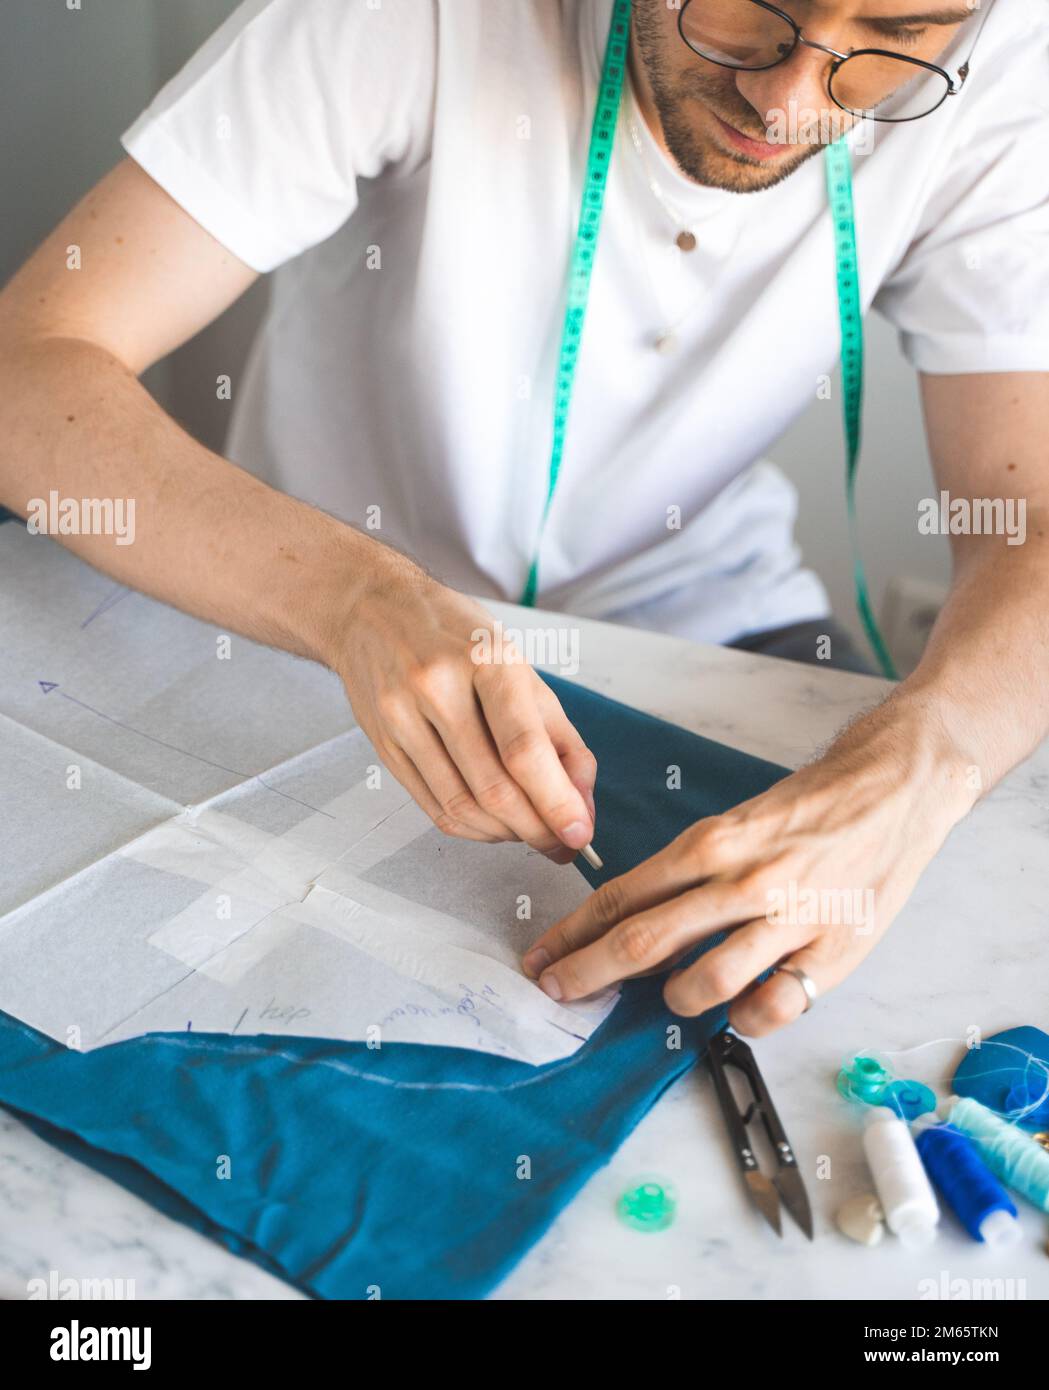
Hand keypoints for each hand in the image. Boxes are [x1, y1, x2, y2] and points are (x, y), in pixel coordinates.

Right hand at [334, 553, 595, 860]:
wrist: (373, 610)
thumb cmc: (454, 634)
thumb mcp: (520, 666)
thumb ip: (558, 734)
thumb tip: (582, 801)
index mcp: (485, 660)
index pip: (523, 749)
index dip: (556, 801)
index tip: (579, 831)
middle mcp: (438, 688)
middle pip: (493, 787)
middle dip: (536, 829)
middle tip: (560, 842)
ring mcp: (402, 717)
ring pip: (461, 806)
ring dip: (505, 834)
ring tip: (529, 832)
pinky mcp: (382, 744)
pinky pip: (432, 807)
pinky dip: (471, 828)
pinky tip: (492, 824)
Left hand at [522, 699, 973, 1030]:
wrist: (894, 788)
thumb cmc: (810, 807)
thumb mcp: (737, 823)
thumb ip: (689, 872)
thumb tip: (634, 922)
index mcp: (711, 843)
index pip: (622, 896)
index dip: (574, 933)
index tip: (544, 956)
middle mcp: (741, 881)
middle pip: (643, 941)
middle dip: (588, 973)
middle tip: (557, 990)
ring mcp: (787, 919)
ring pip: (702, 982)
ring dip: (671, 999)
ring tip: (670, 996)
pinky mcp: (832, 952)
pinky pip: (771, 1008)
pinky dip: (745, 1019)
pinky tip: (741, 1008)